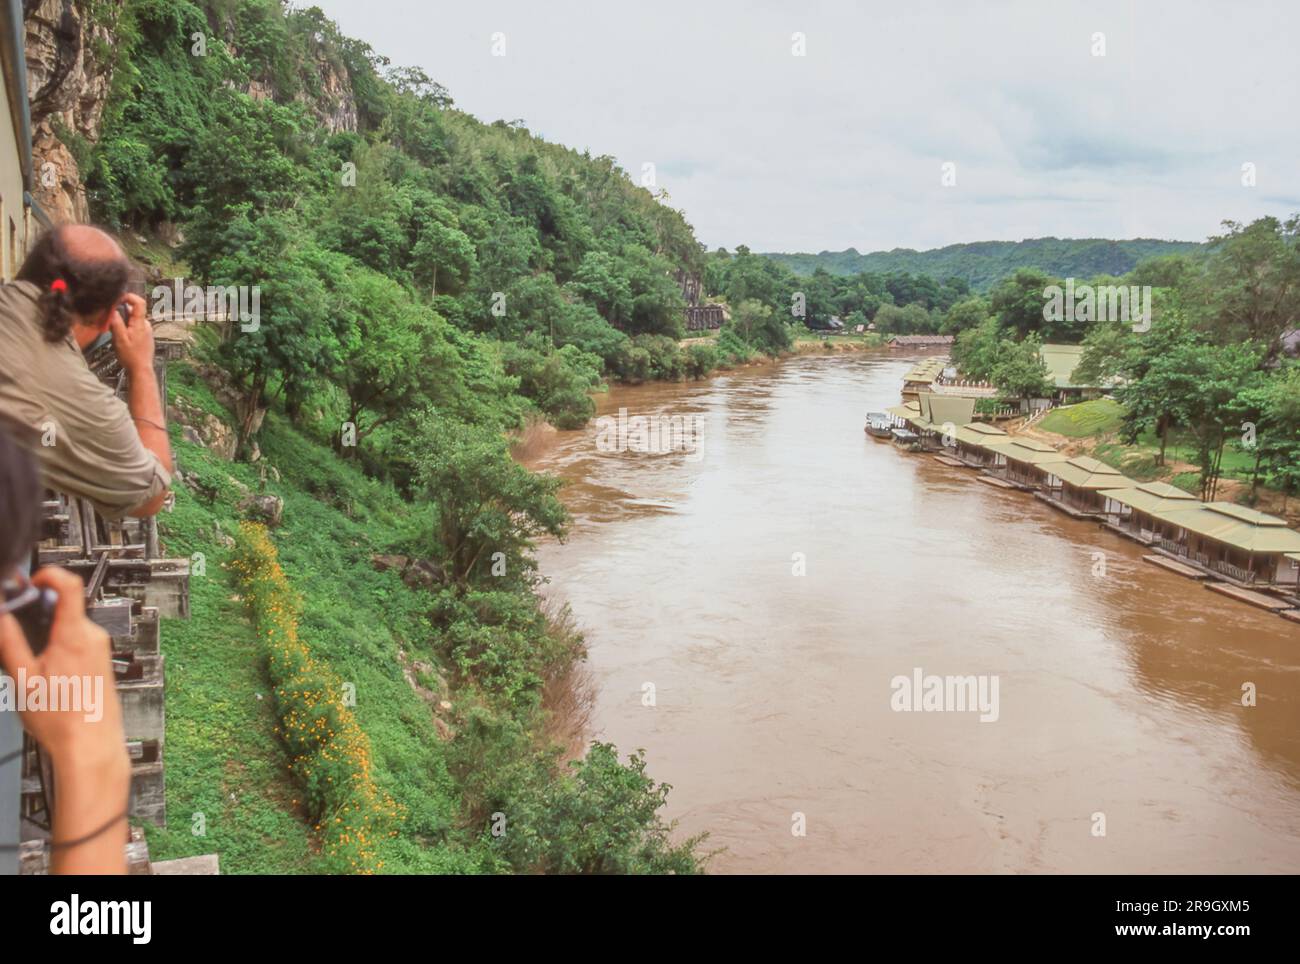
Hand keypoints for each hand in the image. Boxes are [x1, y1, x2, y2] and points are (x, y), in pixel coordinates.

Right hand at [0, 567, 126, 774]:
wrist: (91, 745)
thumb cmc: (62, 720)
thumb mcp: (23, 679)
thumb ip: (11, 642)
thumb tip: (2, 616)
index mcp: (75, 636)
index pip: (68, 585)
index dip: (48, 574)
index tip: (31, 579)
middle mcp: (94, 638)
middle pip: (64, 608)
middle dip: (37, 616)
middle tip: (17, 635)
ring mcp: (101, 649)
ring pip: (69, 627)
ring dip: (46, 636)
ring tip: (32, 667)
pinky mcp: (102, 661)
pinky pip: (78, 642)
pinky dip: (58, 648)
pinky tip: (48, 675)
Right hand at [108, 293, 155, 375]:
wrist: (140, 369)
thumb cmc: (131, 356)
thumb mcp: (119, 338)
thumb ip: (116, 323)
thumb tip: (113, 310)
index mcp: (140, 324)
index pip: (139, 302)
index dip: (129, 297)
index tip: (118, 298)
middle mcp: (145, 325)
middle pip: (133, 310)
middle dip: (121, 312)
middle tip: (111, 320)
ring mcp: (146, 330)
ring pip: (132, 319)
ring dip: (123, 321)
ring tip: (116, 333)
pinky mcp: (144, 336)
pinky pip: (134, 326)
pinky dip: (126, 328)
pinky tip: (122, 338)